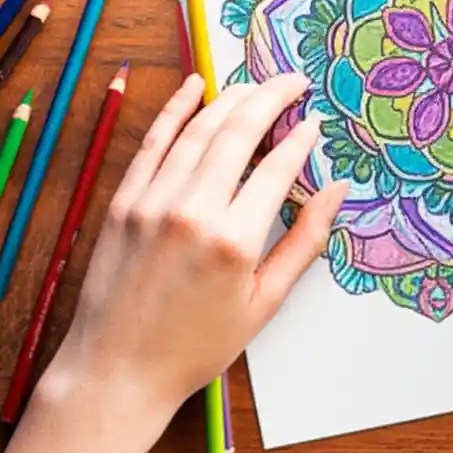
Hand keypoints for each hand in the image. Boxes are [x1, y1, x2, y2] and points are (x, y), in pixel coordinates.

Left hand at [5, 73, 347, 452]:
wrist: (116, 371)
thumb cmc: (196, 347)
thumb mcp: (263, 304)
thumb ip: (304, 242)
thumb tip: (336, 191)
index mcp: (233, 240)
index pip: (277, 167)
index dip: (300, 138)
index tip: (315, 119)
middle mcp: (192, 211)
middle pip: (239, 132)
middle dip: (272, 98)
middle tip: (294, 82)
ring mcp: (152, 201)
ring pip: (199, 130)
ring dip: (231, 98)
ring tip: (258, 84)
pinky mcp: (123, 201)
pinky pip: (154, 142)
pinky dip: (176, 109)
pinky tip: (196, 85)